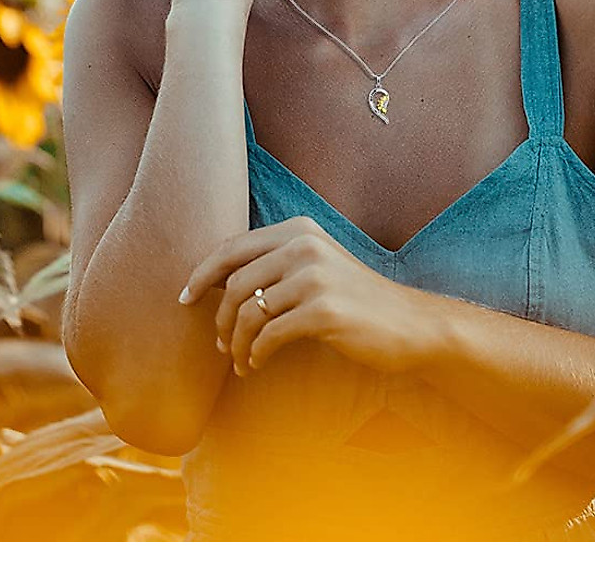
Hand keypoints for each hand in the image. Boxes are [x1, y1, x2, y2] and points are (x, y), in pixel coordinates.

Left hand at [178, 217, 429, 376]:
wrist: (409, 323)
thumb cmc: (356, 300)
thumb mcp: (316, 267)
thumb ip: (275, 264)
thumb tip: (216, 281)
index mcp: (299, 230)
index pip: (232, 247)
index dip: (201, 274)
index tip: (185, 299)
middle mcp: (305, 245)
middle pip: (235, 282)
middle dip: (219, 318)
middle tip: (221, 345)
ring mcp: (315, 276)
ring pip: (248, 311)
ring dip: (236, 343)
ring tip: (240, 361)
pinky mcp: (324, 310)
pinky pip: (269, 335)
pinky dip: (255, 354)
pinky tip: (258, 364)